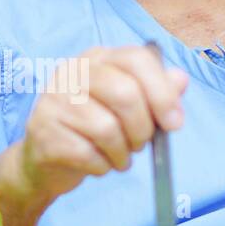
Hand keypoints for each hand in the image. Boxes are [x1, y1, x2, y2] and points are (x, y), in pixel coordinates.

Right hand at [4, 45, 187, 209]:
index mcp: (97, 58)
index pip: (137, 59)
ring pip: (107, 129)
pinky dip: (103, 167)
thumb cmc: (92, 130)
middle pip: (125, 94)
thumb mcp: (127, 109)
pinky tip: (99, 164)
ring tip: (118, 157)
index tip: (175, 123)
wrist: (44, 161)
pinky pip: (88, 154)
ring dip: (122, 153)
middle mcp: (71, 72)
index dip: (162, 92)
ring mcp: (53, 101)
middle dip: (143, 128)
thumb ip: (155, 92)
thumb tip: (180, 79)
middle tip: (140, 144)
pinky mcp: (44, 132)